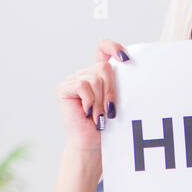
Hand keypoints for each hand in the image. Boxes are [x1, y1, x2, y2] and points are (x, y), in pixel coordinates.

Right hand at [56, 38, 130, 153]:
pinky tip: (88, 112)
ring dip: (100, 101)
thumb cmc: (108, 124)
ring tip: (99, 116)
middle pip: (104, 67)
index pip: (104, 48)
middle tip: (110, 111)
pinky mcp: (64, 88)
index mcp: (101, 73)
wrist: (92, 143)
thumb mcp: (119, 99)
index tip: (125, 59)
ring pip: (95, 78)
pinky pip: (82, 85)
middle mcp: (86, 73)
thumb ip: (120, 82)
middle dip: (111, 91)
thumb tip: (127, 64)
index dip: (114, 47)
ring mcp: (74, 79)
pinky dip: (89, 100)